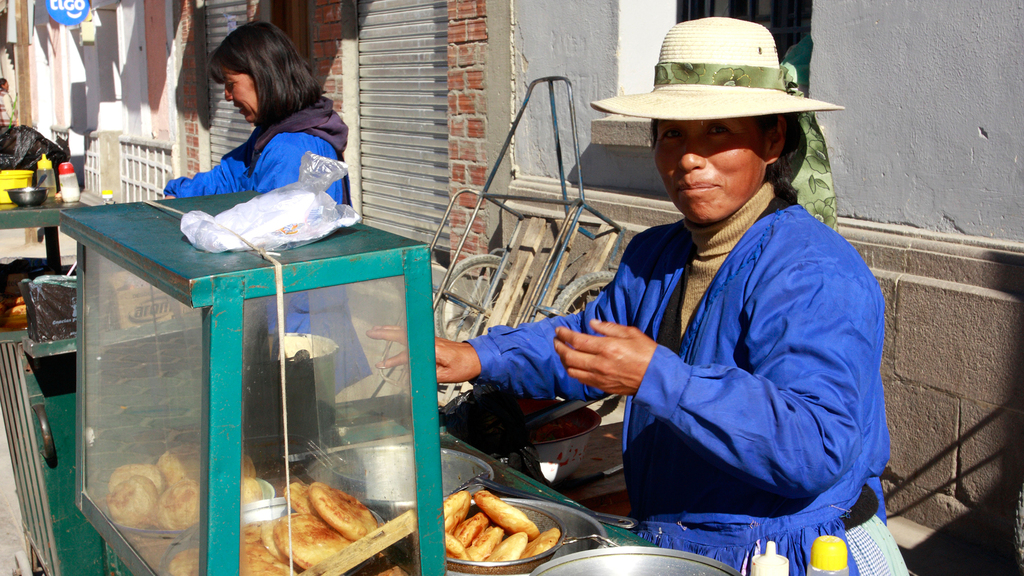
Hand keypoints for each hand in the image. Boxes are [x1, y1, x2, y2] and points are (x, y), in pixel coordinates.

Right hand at [365, 326, 481, 383]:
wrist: (477, 358)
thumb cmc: (464, 367)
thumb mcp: (446, 376)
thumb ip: (428, 374)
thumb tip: (411, 375)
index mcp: (432, 349)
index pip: (408, 354)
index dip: (394, 360)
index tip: (382, 364)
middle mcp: (429, 340)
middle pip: (404, 334)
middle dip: (386, 332)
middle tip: (370, 332)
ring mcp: (429, 339)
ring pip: (406, 332)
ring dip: (390, 330)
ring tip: (375, 330)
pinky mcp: (431, 340)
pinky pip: (411, 334)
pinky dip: (399, 332)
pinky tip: (392, 333)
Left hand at [553, 319, 656, 395]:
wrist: (656, 378)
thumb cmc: (647, 354)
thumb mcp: (631, 333)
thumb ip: (609, 328)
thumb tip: (592, 323)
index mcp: (607, 348)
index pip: (577, 340)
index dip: (564, 335)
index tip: (559, 330)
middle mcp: (600, 364)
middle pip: (569, 356)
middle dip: (559, 347)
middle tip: (556, 340)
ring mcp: (599, 377)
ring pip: (572, 370)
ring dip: (564, 360)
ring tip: (563, 352)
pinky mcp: (602, 387)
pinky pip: (581, 379)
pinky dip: (573, 371)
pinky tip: (574, 365)